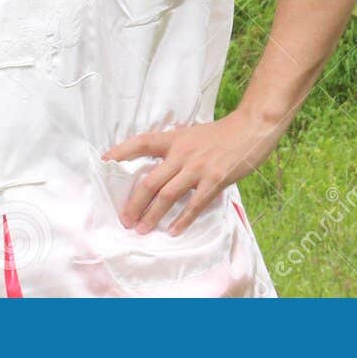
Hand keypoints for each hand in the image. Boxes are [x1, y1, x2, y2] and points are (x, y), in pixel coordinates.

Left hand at [101, 110, 282, 235]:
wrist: (252, 127)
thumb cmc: (223, 133)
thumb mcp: (194, 133)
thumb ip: (177, 147)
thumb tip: (162, 164)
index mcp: (176, 139)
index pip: (142, 143)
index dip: (122, 151)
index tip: (104, 162)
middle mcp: (183, 153)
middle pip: (149, 182)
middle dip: (134, 204)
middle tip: (125, 219)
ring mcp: (198, 168)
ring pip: (167, 196)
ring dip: (152, 215)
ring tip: (142, 229)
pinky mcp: (215, 179)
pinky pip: (194, 204)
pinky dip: (182, 220)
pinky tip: (173, 230)